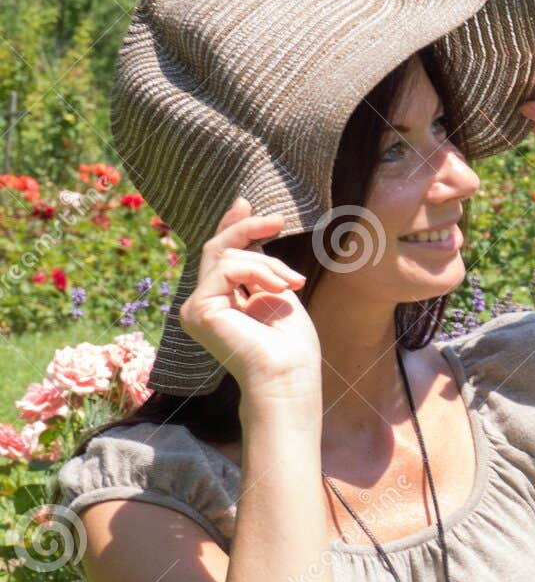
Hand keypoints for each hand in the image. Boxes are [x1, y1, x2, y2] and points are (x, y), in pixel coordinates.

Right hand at [178, 197, 321, 396]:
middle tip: (277, 220)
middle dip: (247, 229)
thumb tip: (250, 224)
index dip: (231, 227)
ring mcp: (196, 308)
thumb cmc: (291, 345)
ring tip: (293, 283)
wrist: (289, 376)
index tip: (246, 205)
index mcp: (221, 301)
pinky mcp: (198, 310)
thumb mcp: (276, 289)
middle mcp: (202, 304)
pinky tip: (281, 288)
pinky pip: (228, 268)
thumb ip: (258, 262)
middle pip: (217, 249)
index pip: (219, 255)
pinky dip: (259, 271)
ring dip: (268, 264)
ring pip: (227, 256)